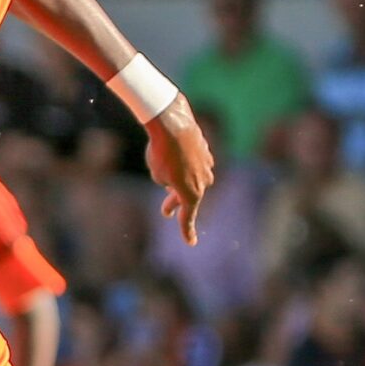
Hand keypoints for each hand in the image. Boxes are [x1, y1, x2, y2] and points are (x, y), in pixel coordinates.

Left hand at [146, 98, 215, 245]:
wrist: (172, 123)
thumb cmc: (161, 152)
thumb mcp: (157, 174)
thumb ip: (167, 182)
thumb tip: (175, 178)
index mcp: (192, 194)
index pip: (188, 217)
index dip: (188, 231)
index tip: (191, 242)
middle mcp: (204, 182)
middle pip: (189, 197)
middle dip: (175, 203)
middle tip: (165, 211)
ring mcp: (207, 165)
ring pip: (194, 180)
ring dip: (182, 182)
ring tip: (167, 181)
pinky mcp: (206, 150)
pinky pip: (196, 164)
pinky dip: (186, 165)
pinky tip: (178, 159)